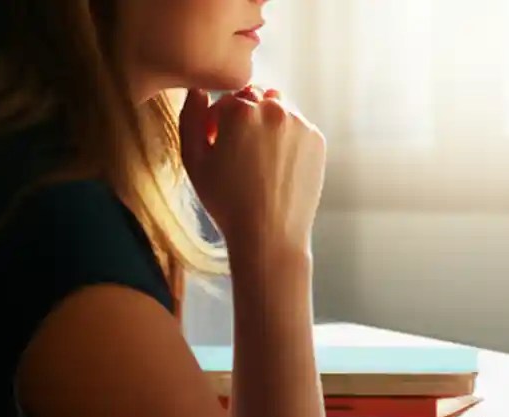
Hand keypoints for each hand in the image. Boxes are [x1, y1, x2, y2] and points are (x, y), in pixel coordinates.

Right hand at [179, 85, 326, 269]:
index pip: (226, 99)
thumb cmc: (227, 201)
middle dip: (245, 114)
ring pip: (280, 107)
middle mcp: (273, 110)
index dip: (218, 122)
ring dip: (268, 120)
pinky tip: (278, 164)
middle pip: (256, 96)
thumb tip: (198, 91)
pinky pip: (299, 126)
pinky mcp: (317, 140)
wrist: (270, 234)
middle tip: (239, 148)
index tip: (216, 145)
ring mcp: (300, 124)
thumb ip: (190, 118)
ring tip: (259, 154)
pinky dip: (288, 136)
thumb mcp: (194, 160)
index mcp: (240, 110)